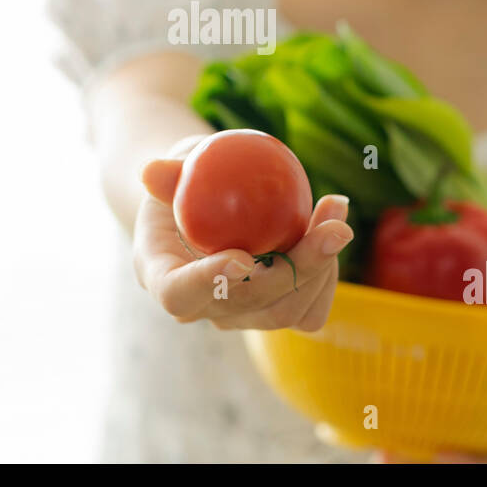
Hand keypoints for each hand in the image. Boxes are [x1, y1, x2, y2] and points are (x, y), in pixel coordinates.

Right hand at [134, 133, 354, 330]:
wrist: (203, 207)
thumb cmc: (183, 182)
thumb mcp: (172, 170)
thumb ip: (167, 173)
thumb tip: (150, 171)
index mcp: (163, 276)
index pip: (179, 294)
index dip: (210, 282)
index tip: (244, 257)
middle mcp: (202, 307)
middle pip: (249, 304)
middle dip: (298, 269)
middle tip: (334, 227)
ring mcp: (239, 315)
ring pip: (287, 312)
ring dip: (322, 266)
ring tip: (336, 211)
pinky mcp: (272, 312)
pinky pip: (309, 310)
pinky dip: (328, 273)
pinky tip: (332, 225)